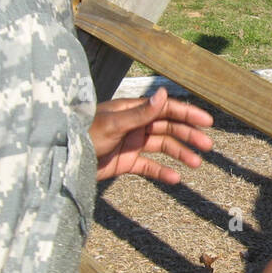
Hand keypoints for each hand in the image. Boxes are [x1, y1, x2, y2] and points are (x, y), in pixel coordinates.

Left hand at [90, 87, 213, 183]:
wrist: (64, 159)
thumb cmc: (83, 134)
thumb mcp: (113, 124)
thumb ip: (141, 112)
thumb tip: (163, 94)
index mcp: (132, 110)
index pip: (165, 109)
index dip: (187, 114)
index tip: (206, 121)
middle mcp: (135, 124)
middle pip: (168, 127)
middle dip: (188, 135)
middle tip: (208, 146)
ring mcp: (131, 143)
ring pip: (162, 147)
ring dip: (180, 154)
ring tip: (196, 164)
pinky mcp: (126, 162)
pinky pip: (149, 166)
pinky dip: (162, 172)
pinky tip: (175, 179)